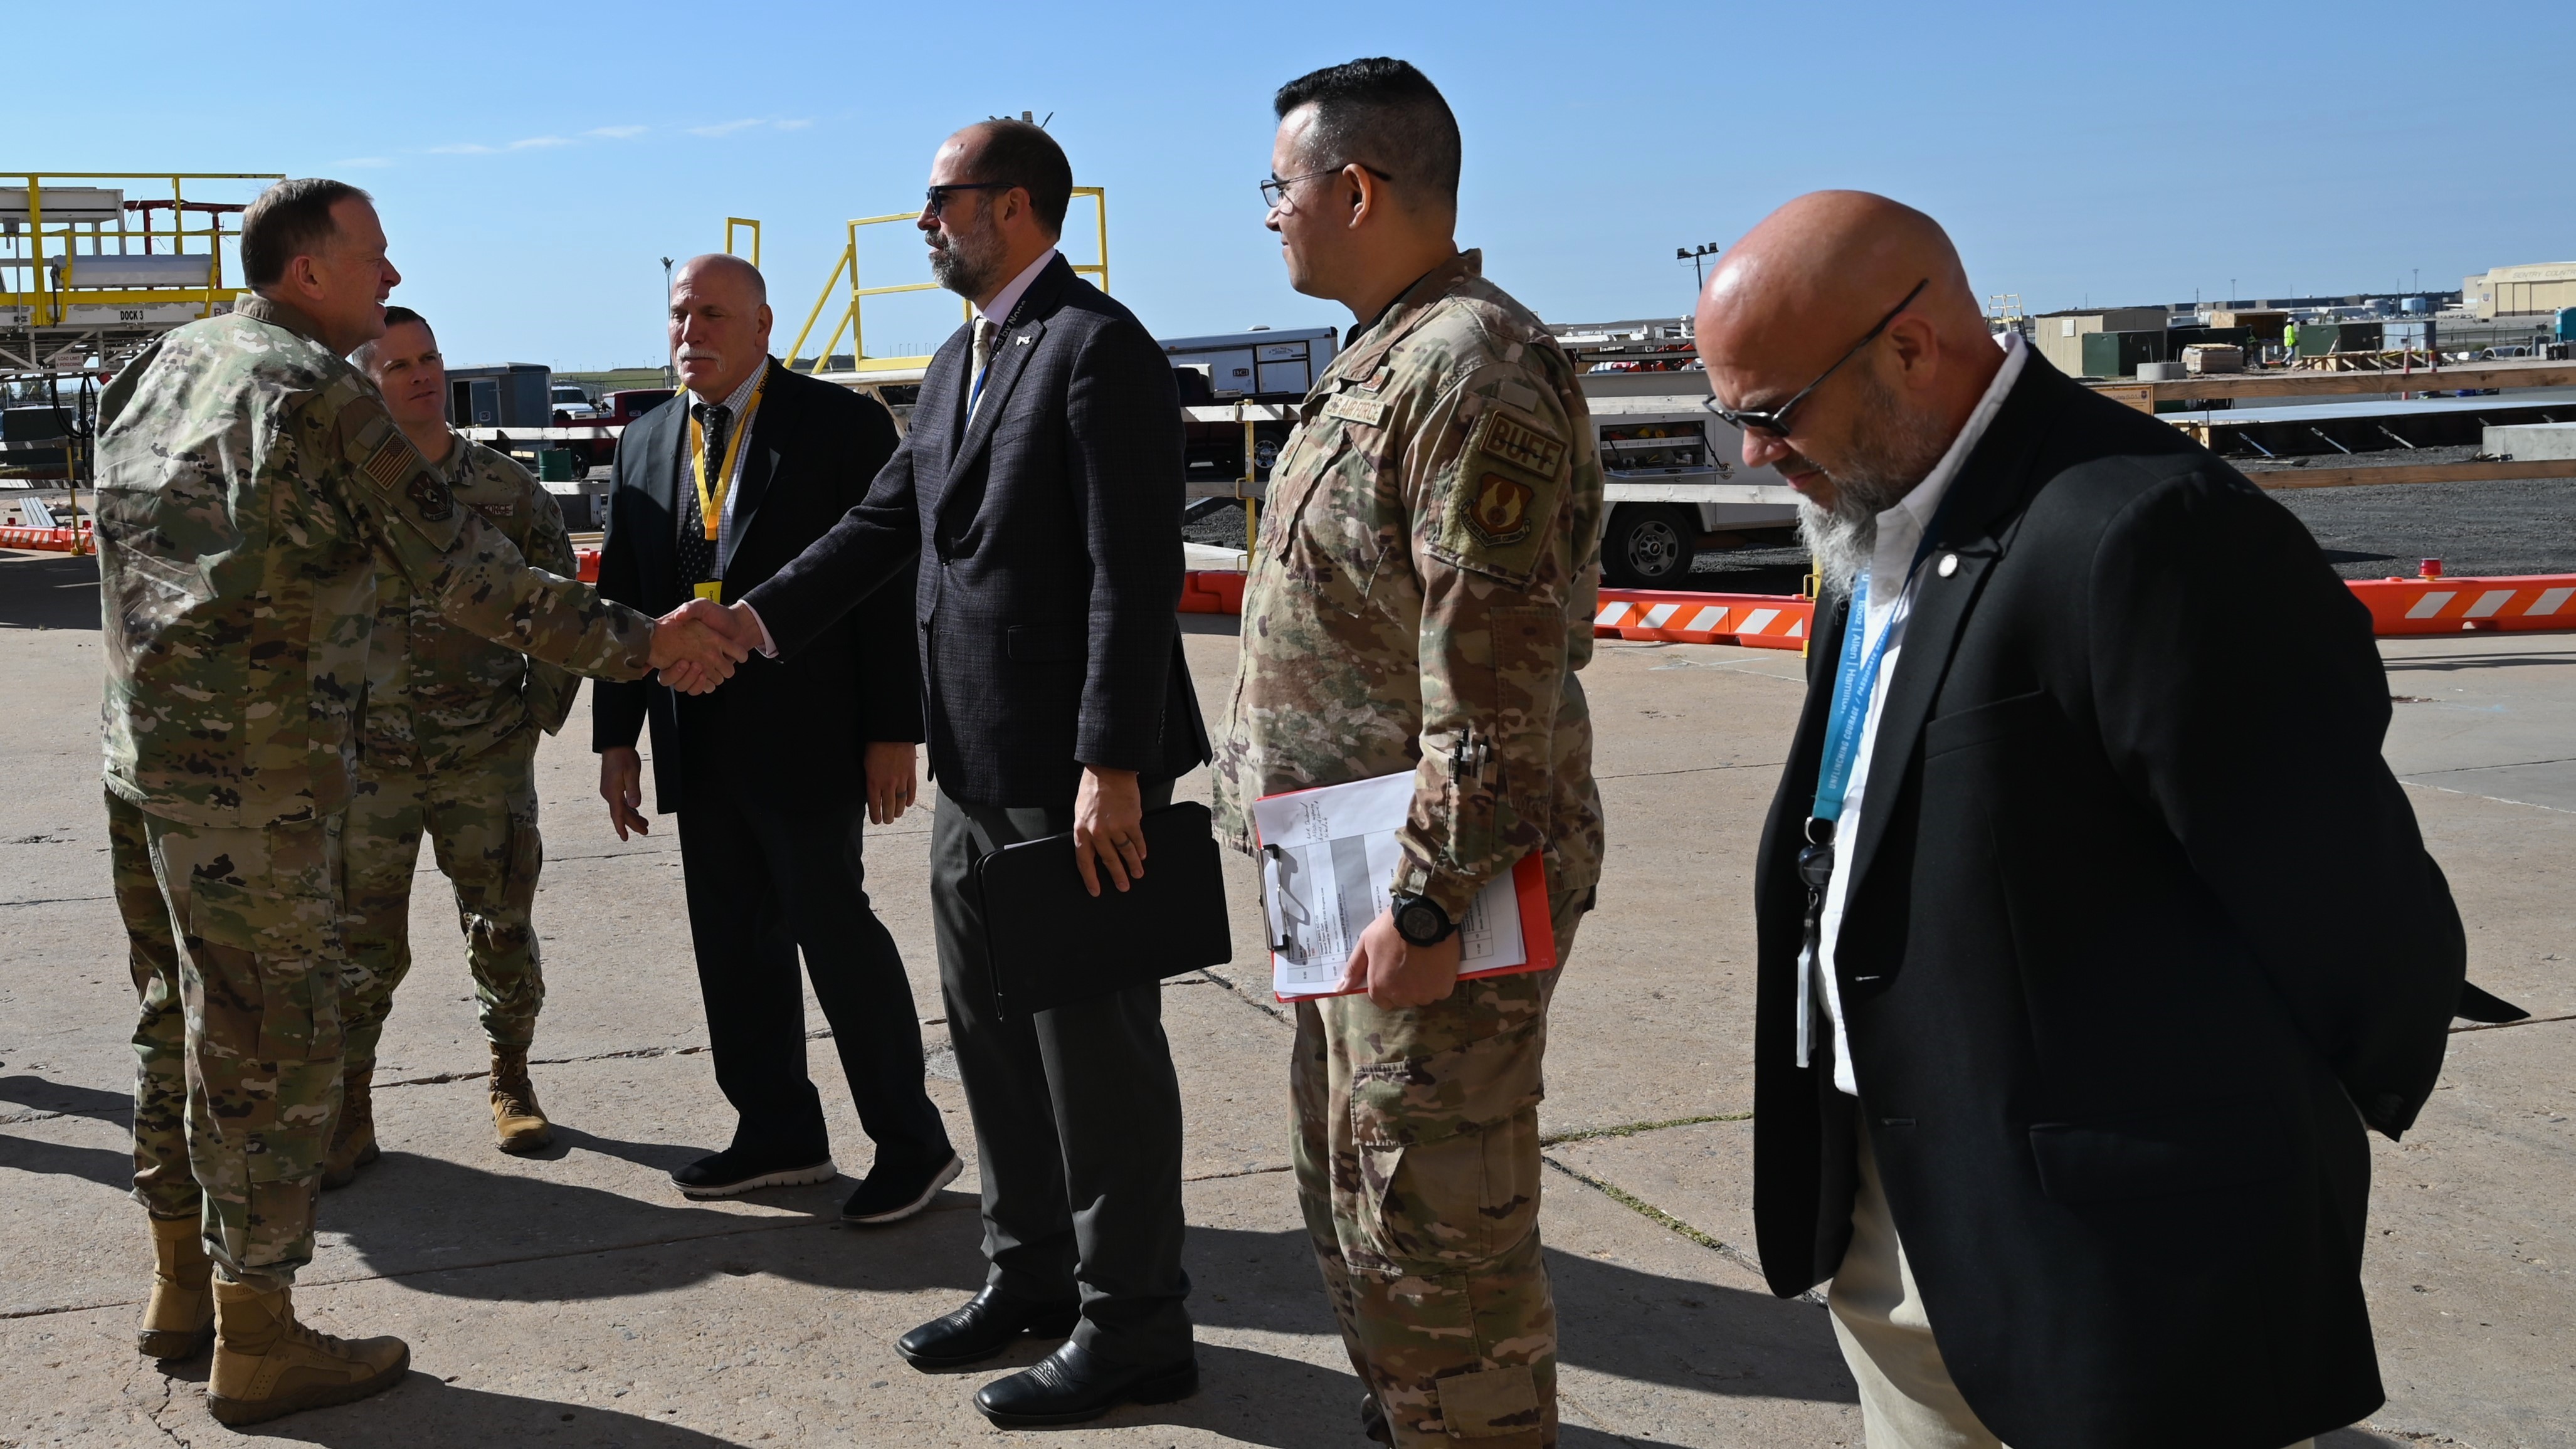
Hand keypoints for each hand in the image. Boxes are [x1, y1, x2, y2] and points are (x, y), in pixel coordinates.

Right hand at [600, 746, 648, 839]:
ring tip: (645, 825)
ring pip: (621, 808)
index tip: (625, 838)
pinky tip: (635, 812)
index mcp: (612, 792)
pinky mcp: (611, 787)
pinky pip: (620, 802)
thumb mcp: (632, 773)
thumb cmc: (624, 757)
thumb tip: (635, 806)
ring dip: (632, 817)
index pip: (617, 814)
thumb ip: (634, 790)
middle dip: (633, 824)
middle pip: (621, 813)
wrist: (615, 745)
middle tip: (646, 831)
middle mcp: (608, 793)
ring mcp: (609, 790)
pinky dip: (628, 809)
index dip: (622, 827)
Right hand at [649, 599, 748, 693]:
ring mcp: (699, 669)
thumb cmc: (718, 615)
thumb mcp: (702, 606)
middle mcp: (686, 660)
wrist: (739, 624)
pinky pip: (705, 688)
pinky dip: (707, 685)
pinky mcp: (712, 674)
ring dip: (696, 680)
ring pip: (689, 686)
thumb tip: (678, 616)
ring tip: (702, 667)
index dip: (669, 669)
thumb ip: (690, 609)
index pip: (661, 664)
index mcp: (677, 646)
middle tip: (695, 664)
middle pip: (675, 681)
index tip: (682, 661)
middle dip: (684, 676)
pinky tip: (709, 675)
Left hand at [864, 741, 917, 825]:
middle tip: (887, 821)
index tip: (876, 821)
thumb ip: (870, 779)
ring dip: (899, 810)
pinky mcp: (911, 773)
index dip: (875, 815)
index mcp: (873, 781)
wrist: (892, 733)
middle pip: (888, 806)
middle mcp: (887, 783)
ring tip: (897, 815)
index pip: (874, 804)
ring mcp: (901, 779)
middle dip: (888, 816)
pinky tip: (908, 804)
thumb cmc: (875, 745)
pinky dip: (910, 799)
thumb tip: (871, 791)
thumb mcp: (866, 763)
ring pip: (901, 801)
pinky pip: (911, 790)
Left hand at [1071, 765, 1143, 896]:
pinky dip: (1141, 849)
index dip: (1090, 879)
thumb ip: (1086, 831)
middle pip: (1108, 860)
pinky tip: (1142, 855)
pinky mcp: (1131, 820)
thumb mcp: (1080, 812)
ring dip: (1132, 865)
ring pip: (1125, 852)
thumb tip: (1094, 850)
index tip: (1096, 891)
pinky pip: (1137, 840)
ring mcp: (1115, 826)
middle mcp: (1098, 832)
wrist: (1108, 771)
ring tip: (1137, 874)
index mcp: (1081, 830)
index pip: (1084, 861)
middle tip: (1123, 887)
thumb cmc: (1092, 789)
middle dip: (1117, 876)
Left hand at [1338, 908, 1464, 1008]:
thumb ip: (1354, 969)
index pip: (1382, 1000)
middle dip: (1404, 985)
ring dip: (1423, 984)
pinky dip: (1440, 981)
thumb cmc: (1390, 928)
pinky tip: (1437, 963)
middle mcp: (1401, 996)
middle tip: (1410, 962)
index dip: (1387, 985)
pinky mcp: (1443, 989)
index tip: (1393, 971)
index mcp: (1379, 987)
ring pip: (1423, 996)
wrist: (1424, 915)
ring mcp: (1424, 994)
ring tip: (1424, 962)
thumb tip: (1339, 990)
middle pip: (1403, 999)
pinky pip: (1440, 991)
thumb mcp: (1366, 944)